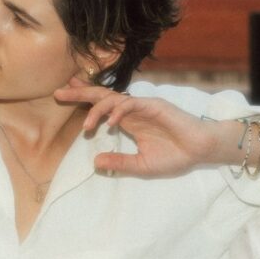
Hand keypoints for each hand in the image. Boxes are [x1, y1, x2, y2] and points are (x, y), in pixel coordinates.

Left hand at [55, 80, 216, 176]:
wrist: (200, 151)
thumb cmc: (175, 156)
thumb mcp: (141, 165)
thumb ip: (119, 162)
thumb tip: (95, 162)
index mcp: (129, 121)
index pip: (101, 106)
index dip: (84, 100)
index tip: (63, 97)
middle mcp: (133, 111)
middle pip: (102, 96)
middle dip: (80, 93)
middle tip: (59, 93)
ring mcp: (143, 106)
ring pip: (114, 99)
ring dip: (97, 109)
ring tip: (86, 126)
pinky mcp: (154, 105)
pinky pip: (131, 104)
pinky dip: (118, 111)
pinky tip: (110, 124)